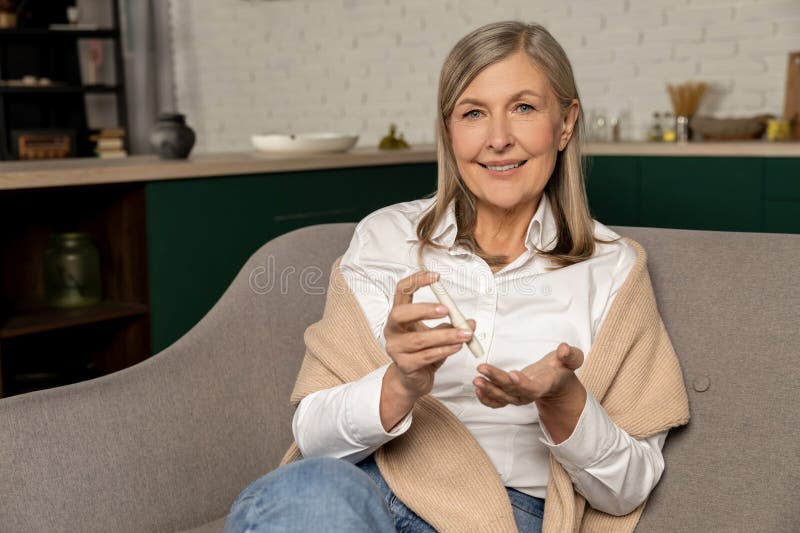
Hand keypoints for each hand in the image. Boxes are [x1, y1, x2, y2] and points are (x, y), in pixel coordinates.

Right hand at [384, 270, 475, 399]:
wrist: (413, 380)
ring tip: (465, 334)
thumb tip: (471, 322)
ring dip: (445, 335)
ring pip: (419, 339)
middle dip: (424, 310)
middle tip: (446, 309)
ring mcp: (396, 349)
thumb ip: (452, 325)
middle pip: (401, 313)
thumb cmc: (423, 352)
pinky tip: (457, 347)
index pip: (402, 291)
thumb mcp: (438, 334)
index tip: (436, 277)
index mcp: (399, 316)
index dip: (416, 281)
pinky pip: (426, 356)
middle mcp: (392, 330)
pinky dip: (444, 350)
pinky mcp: (404, 365)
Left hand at [473, 342, 583, 408]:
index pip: (532, 387)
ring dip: (487, 389)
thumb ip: (570, 355)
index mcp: (544, 385)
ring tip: (476, 380)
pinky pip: (497, 402)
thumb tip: (563, 349)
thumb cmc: (561, 369)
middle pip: (511, 390)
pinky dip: (486, 399)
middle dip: (496, 381)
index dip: (522, 383)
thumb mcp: (572, 360)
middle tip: (482, 370)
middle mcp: (529, 394)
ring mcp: (518, 397)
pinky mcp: (510, 396)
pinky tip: (477, 389)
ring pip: (501, 397)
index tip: (512, 375)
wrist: (557, 383)